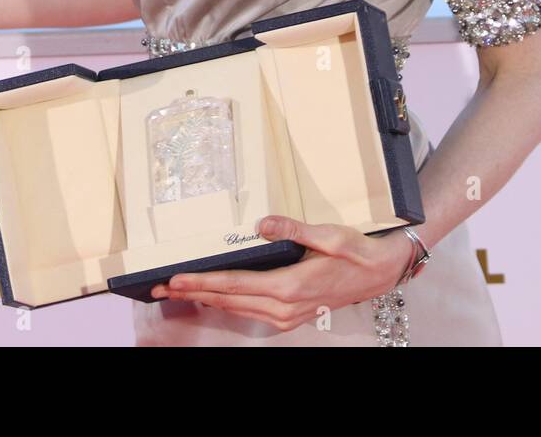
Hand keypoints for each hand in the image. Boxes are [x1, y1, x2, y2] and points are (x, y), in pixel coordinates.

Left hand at [150, 216, 414, 332]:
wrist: (380, 273)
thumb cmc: (356, 251)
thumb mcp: (327, 234)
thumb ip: (292, 229)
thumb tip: (261, 223)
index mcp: (289, 286)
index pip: (234, 285)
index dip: (202, 282)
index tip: (175, 280)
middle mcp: (284, 306)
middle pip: (228, 300)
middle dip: (192, 293)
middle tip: (160, 288)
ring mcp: (287, 315)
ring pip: (236, 309)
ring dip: (205, 299)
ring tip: (177, 291)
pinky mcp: (290, 316)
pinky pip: (250, 312)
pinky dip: (227, 304)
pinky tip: (214, 296)